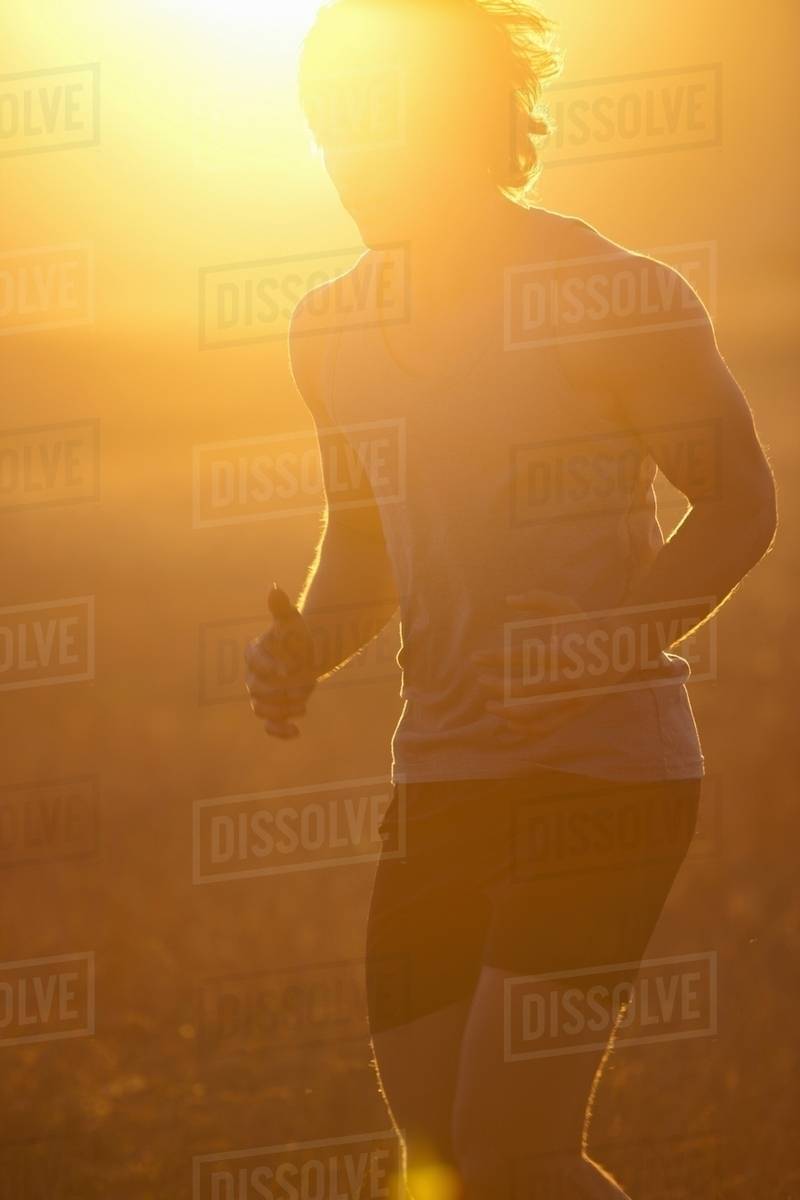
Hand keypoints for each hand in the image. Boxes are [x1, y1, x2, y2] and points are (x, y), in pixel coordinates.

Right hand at [244, 585, 316, 738]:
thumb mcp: (291, 621)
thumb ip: (281, 608)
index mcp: (253, 654)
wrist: (305, 655)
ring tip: (304, 702)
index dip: (272, 667)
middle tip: (306, 683)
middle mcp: (252, 677)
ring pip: (262, 709)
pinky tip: (296, 732)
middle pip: (258, 690)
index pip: (255, 663)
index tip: (291, 668)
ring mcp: (260, 696)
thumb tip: (274, 588)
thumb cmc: (295, 636)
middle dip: (282, 690)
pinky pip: (269, 725)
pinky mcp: (271, 711)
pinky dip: (280, 731)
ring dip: (283, 709)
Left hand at [473, 589, 611, 736]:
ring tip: (489, 706)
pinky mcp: (577, 711)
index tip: (475, 658)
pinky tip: (508, 724)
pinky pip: (550, 727)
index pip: (526, 657)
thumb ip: (539, 598)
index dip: (497, 658)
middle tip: (480, 682)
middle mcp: (572, 678)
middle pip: (529, 689)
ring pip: (538, 713)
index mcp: (567, 652)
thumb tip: (507, 599)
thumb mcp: (566, 607)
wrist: (620, 651)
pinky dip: (527, 730)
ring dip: (508, 712)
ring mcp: (575, 698)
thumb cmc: (585, 626)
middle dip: (499, 687)